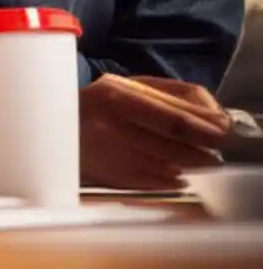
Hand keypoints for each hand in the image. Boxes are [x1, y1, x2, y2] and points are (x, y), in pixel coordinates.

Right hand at [80, 74, 229, 189]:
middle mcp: (110, 124)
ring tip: (196, 163)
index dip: (204, 129)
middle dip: (202, 151)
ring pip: (166, 166)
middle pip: (174, 145)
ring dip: (189, 166)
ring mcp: (107, 153)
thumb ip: (168, 94)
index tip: (222, 133)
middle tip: (213, 153)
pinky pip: (152, 182)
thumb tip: (212, 116)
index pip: (174, 118)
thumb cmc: (94, 105)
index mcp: (116, 94)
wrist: (46, 128)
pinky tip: (174, 174)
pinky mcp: (106, 175)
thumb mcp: (125, 86)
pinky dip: (170, 180)